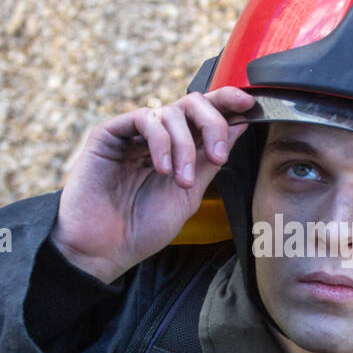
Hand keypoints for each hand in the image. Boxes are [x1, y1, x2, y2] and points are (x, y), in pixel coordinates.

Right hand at [51, 87, 255, 282]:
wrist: (104, 250)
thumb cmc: (143, 228)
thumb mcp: (189, 194)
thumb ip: (210, 160)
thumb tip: (239, 127)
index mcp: (177, 150)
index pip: (204, 116)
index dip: (227, 102)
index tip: (249, 105)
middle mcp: (156, 137)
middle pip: (192, 104)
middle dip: (212, 123)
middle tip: (218, 155)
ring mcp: (132, 134)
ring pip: (171, 111)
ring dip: (185, 145)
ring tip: (181, 179)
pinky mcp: (108, 134)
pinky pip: (144, 118)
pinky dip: (160, 141)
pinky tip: (162, 168)